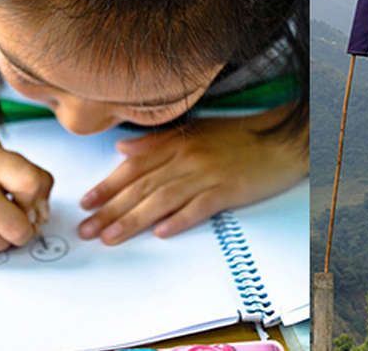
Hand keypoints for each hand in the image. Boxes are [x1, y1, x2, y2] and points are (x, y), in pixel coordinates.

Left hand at [77, 104, 308, 245]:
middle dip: (110, 210)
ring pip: (162, 199)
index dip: (106, 186)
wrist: (281, 138)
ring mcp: (206, 174)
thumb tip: (123, 149)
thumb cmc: (238, 137)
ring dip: (133, 220)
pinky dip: (179, 220)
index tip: (85, 203)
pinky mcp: (228, 189)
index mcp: (175, 143)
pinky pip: (199, 207)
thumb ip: (156, 142)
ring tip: (110, 238)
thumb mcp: (193, 131)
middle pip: (140, 186)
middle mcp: (185, 158)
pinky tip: (161, 233)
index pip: (132, 167)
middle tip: (87, 229)